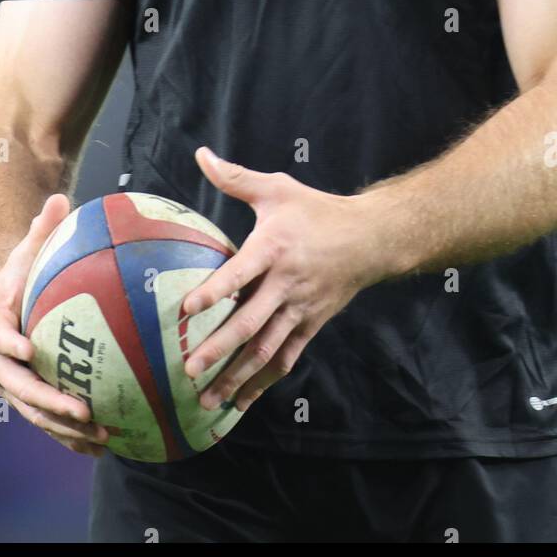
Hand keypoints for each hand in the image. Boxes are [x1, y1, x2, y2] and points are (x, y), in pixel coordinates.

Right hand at [0, 193, 109, 457]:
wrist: (0, 305)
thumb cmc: (19, 273)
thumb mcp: (26, 249)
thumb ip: (41, 229)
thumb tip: (59, 197)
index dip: (10, 346)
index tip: (29, 350)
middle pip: (20, 388)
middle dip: (48, 402)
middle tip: (81, 408)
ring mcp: (11, 384)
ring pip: (35, 413)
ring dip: (65, 428)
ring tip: (102, 434)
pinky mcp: (28, 397)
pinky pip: (49, 420)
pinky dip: (72, 435)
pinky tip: (104, 446)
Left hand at [181, 148, 381, 413]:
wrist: (370, 238)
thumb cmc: (316, 210)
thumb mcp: (277, 188)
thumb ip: (236, 177)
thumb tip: (202, 155)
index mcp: (273, 248)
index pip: (240, 274)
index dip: (214, 293)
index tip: (186, 311)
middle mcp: (286, 284)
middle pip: (249, 323)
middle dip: (218, 349)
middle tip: (188, 368)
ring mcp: (299, 310)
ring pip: (265, 350)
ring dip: (236, 376)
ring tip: (207, 398)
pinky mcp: (310, 325)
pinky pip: (285, 358)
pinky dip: (263, 382)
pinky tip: (240, 401)